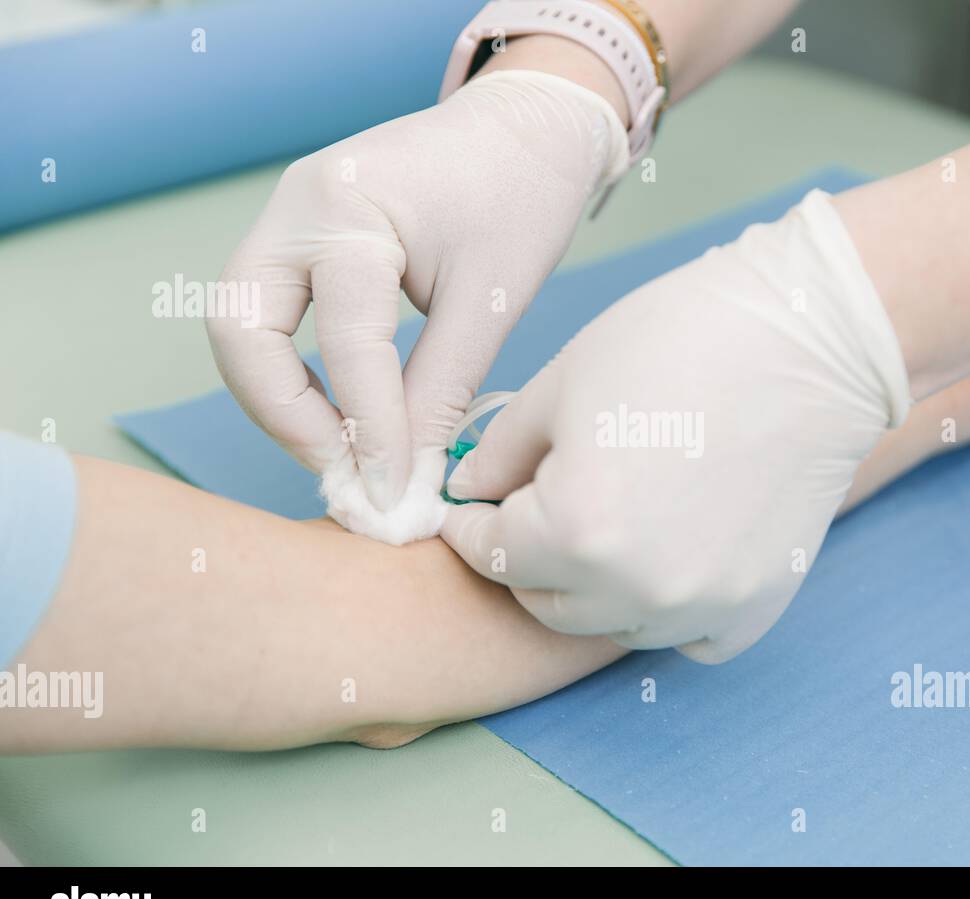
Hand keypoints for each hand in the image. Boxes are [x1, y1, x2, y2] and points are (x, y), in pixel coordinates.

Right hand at [206, 67, 628, 509]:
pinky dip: (293, 373)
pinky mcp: (295, 239)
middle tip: (345, 472)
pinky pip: (266, 317)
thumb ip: (440, 392)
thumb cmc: (521, 196)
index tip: (395, 493)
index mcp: (349, 204)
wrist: (525, 130)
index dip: (369, 428)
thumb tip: (405, 478)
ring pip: (240, 327)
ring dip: (281, 400)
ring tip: (347, 453)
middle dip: (285, 414)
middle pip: (240, 329)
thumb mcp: (491, 300)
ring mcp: (285, 217)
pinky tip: (344, 416)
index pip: (345, 340)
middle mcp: (296, 205)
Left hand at [439, 190, 911, 662]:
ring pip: (612, 624)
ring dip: (593, 587)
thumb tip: (469, 491)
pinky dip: (665, 608)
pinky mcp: (756, 608)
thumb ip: (500, 452)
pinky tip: (668, 555)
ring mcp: (703, 605)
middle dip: (526, 559)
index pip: (490, 555)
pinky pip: (686, 637)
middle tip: (534, 511)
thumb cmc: (685, 341)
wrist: (815, 345)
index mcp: (576, 528)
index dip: (469, 528)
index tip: (469, 510)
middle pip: (545, 602)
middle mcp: (637, 587)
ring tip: (607, 524)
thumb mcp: (563, 381)